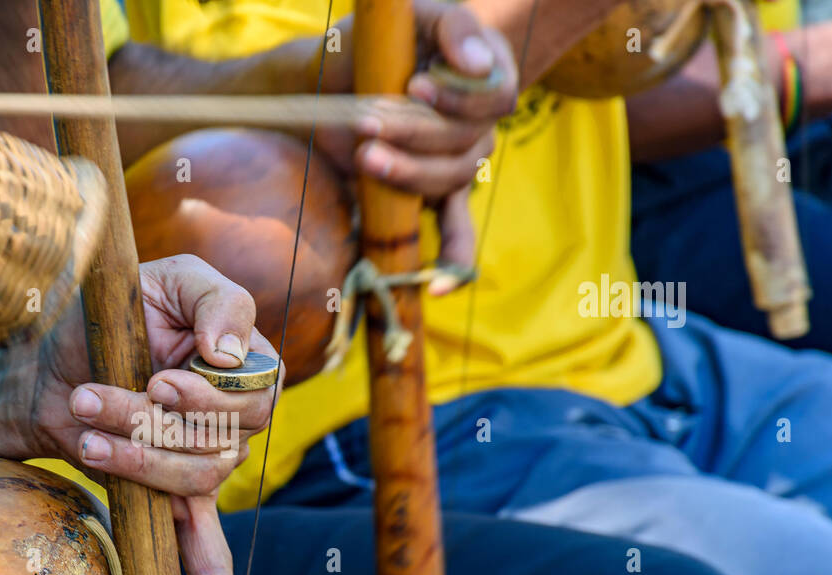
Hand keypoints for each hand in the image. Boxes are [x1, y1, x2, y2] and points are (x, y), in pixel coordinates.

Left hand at [26, 255, 281, 574]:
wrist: (41, 360)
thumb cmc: (108, 310)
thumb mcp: (167, 281)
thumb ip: (218, 300)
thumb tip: (233, 355)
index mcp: (243, 363)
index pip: (259, 394)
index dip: (210, 395)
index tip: (156, 378)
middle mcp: (231, 417)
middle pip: (219, 441)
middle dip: (150, 422)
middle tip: (91, 397)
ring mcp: (201, 462)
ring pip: (194, 480)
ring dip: (135, 460)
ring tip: (86, 432)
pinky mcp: (165, 496)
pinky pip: (201, 548)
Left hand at [311, 3, 517, 289]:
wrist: (334, 79)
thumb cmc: (378, 41)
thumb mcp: (413, 15)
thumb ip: (454, 25)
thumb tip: (477, 64)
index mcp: (486, 76)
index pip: (496, 98)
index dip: (459, 99)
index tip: (413, 86)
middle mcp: (480, 125)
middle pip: (467, 142)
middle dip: (415, 135)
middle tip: (366, 122)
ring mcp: (459, 165)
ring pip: (451, 181)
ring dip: (410, 173)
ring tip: (366, 157)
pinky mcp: (432, 197)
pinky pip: (458, 236)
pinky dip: (453, 266)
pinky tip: (437, 289)